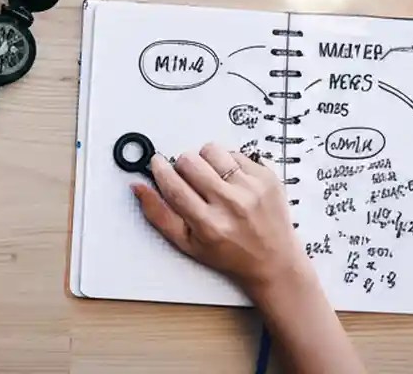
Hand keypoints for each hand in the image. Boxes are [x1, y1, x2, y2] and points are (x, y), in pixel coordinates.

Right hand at [130, 142, 307, 295]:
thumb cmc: (229, 254)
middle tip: (190, 178)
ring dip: (206, 160)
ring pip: (212, 150)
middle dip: (183, 166)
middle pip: (190, 161)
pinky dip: (229, 163)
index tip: (157, 163)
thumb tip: (138, 187)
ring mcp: (252, 189)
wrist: (274, 261)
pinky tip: (232, 181)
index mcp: (208, 224)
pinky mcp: (267, 178)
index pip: (173, 185)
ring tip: (212, 177)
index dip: (160, 169)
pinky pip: (236, 152)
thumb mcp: (187, 244)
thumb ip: (159, 214)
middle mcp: (231, 205)